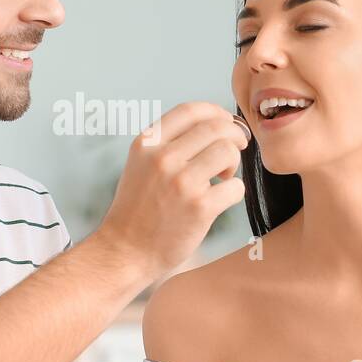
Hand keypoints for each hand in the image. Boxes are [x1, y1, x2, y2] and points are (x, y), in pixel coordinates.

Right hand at [94, 102, 247, 280]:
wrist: (124, 252)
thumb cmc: (136, 210)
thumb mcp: (140, 165)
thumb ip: (167, 144)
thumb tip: (213, 125)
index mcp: (146, 144)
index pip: (190, 110)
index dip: (216, 112)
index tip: (226, 122)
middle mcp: (162, 158)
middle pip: (216, 127)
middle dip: (235, 135)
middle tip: (237, 148)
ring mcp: (181, 182)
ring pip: (228, 151)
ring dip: (234, 162)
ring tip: (222, 177)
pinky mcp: (200, 207)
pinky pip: (236, 187)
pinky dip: (235, 192)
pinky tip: (220, 199)